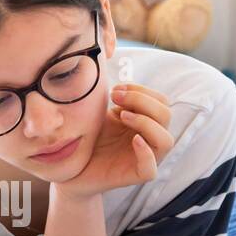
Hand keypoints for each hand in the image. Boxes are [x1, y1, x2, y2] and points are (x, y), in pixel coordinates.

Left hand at [55, 83, 173, 199]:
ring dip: (146, 122)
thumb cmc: (86, 137)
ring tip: (122, 116)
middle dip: (142, 101)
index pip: (161, 101)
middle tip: (115, 98)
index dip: (142, 91)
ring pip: (166, 140)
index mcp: (145, 122)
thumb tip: (112, 59)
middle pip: (166, 115)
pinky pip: (152, 168)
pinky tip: (133, 140)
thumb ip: (112, 94)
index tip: (115, 89)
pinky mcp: (135, 176)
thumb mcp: (100, 111)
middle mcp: (149, 139)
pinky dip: (146, 153)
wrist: (69, 167)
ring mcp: (145, 157)